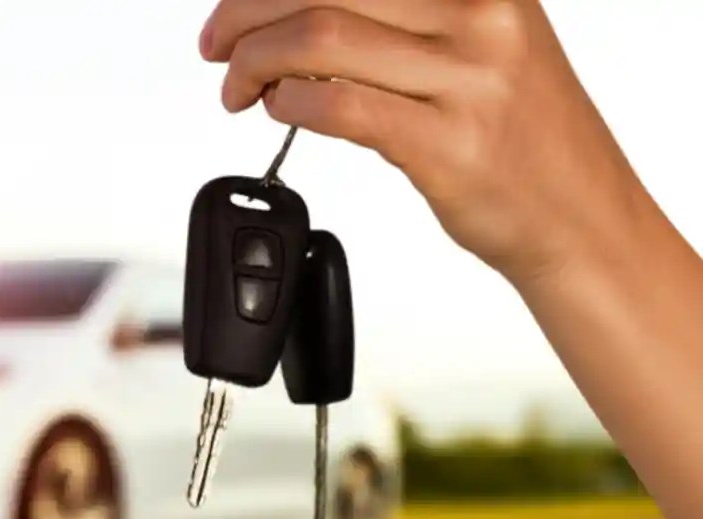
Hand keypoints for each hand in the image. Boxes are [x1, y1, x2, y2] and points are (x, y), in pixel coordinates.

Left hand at [199, 0, 650, 287]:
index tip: (238, 6)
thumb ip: (398, 19)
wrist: (579, 218)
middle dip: (246, 15)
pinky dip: (289, 105)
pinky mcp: (449, 145)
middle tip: (218, 47)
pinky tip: (281, 113)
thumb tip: (294, 12)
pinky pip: (337, 107)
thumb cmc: (515, 133)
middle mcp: (481, 13)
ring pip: (320, 39)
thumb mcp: (477, 45)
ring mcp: (469, 79)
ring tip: (242, 88)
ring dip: (255, 63)